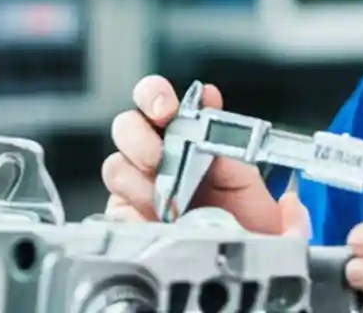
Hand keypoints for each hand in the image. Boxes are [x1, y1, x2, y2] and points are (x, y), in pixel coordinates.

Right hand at [102, 75, 309, 235]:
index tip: (169, 107)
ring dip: (138, 177)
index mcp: (185, 138)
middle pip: (126, 126)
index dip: (156, 96)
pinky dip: (131, 212)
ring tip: (164, 195)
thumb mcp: (249, 183)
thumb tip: (215, 110)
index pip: (157, 102)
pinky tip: (155, 219)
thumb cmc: (248, 222)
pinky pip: (113, 210)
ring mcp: (139, 189)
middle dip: (140, 134)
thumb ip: (232, 147)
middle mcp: (157, 159)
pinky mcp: (127, 221)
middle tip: (160, 153)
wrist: (246, 265)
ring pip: (116, 165)